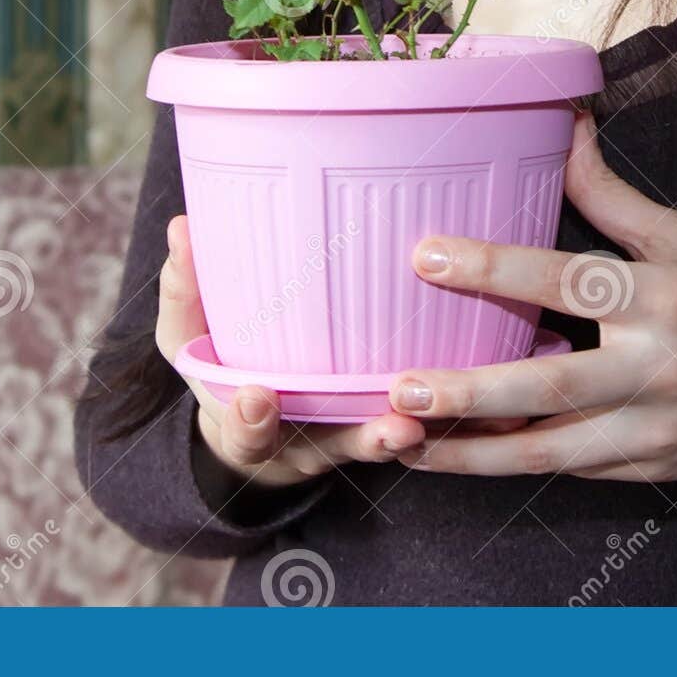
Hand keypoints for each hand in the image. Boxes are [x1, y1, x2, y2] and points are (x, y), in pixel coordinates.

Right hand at [156, 215, 529, 490]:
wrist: (256, 425)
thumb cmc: (226, 364)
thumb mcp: (192, 335)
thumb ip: (187, 287)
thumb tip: (182, 226)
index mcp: (247, 420)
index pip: (244, 427)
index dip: (250, 419)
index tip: (260, 400)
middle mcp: (302, 442)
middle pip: (333, 450)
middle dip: (363, 441)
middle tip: (394, 428)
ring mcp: (346, 441)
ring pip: (387, 446)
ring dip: (420, 433)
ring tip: (450, 418)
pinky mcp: (386, 424)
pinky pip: (421, 427)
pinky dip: (451, 420)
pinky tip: (494, 402)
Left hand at [382, 108, 676, 483]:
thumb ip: (613, 195)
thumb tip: (566, 126)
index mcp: (662, 296)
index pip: (566, 280)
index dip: (493, 268)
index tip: (425, 256)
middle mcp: (656, 369)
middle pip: (550, 387)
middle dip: (470, 392)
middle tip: (401, 385)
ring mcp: (653, 432)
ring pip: (549, 454)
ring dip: (472, 454)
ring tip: (405, 444)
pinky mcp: (650, 473)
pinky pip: (571, 471)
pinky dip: (513, 467)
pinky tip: (459, 458)